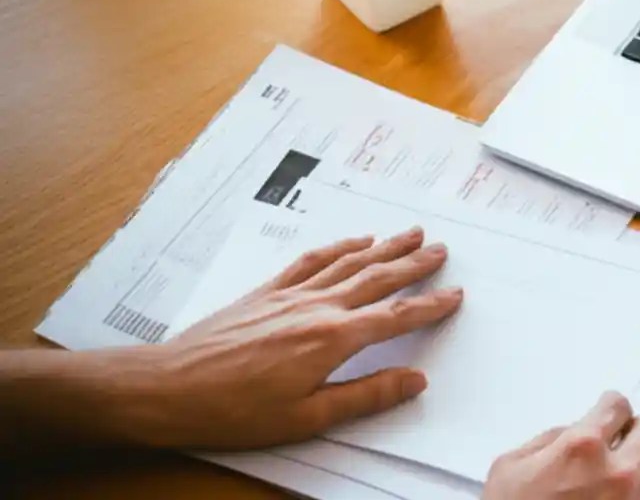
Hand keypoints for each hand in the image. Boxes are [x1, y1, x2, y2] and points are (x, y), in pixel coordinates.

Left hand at [124, 226, 462, 448]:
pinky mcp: (266, 292)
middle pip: (378, 278)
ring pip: (349, 262)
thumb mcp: (309, 418)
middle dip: (414, 263)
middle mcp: (316, 307)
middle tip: (441, 249)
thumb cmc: (235, 411)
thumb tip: (414, 380)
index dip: (430, 306)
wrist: (170, 388)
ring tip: (410, 234)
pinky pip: (311, 260)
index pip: (396, 317)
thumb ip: (367, 395)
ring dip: (384, 247)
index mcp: (333, 340)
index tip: (455, 294)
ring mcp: (290, 295)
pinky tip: (353, 242)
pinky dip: (337, 247)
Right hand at [483, 392, 639, 499]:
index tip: (607, 412)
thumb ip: (549, 439)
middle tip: (619, 438)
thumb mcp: (511, 466)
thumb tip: (575, 430)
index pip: (618, 406)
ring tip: (632, 466)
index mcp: (583, 447)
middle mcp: (617, 471)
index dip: (610, 406)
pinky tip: (631, 491)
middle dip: (634, 429)